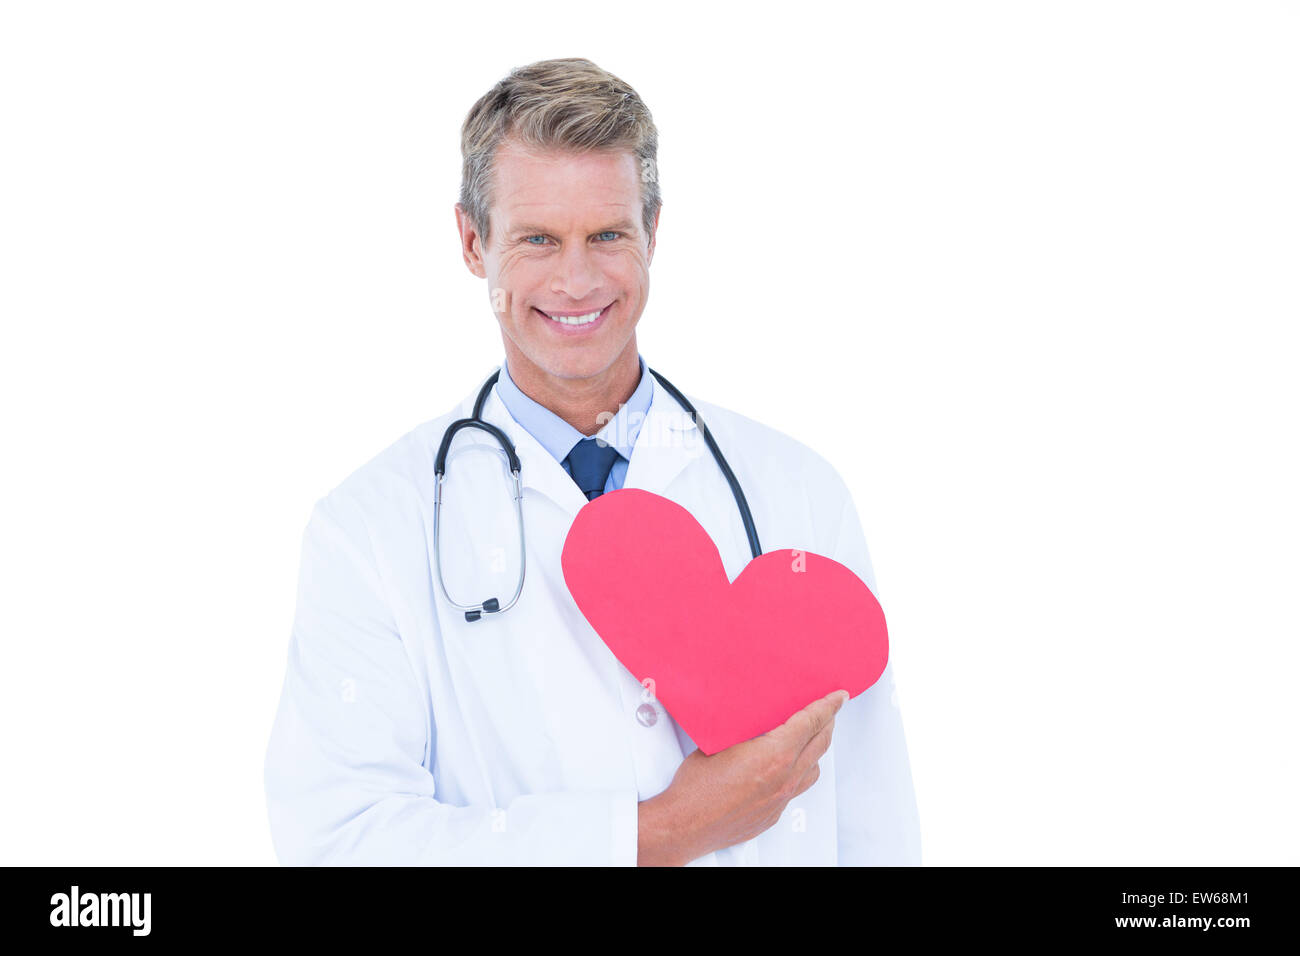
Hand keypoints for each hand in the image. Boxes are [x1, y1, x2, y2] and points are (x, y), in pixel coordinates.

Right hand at [636, 688, 846, 865]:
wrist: (686, 825)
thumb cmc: (697, 786)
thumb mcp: (721, 742)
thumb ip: (746, 729)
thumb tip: (756, 717)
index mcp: (775, 755)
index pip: (810, 723)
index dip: (827, 706)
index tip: (838, 697)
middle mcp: (785, 778)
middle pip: (819, 745)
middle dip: (828, 724)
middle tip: (830, 710)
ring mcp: (781, 799)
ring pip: (813, 770)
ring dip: (816, 750)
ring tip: (811, 738)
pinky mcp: (773, 814)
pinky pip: (796, 789)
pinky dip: (798, 773)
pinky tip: (786, 767)